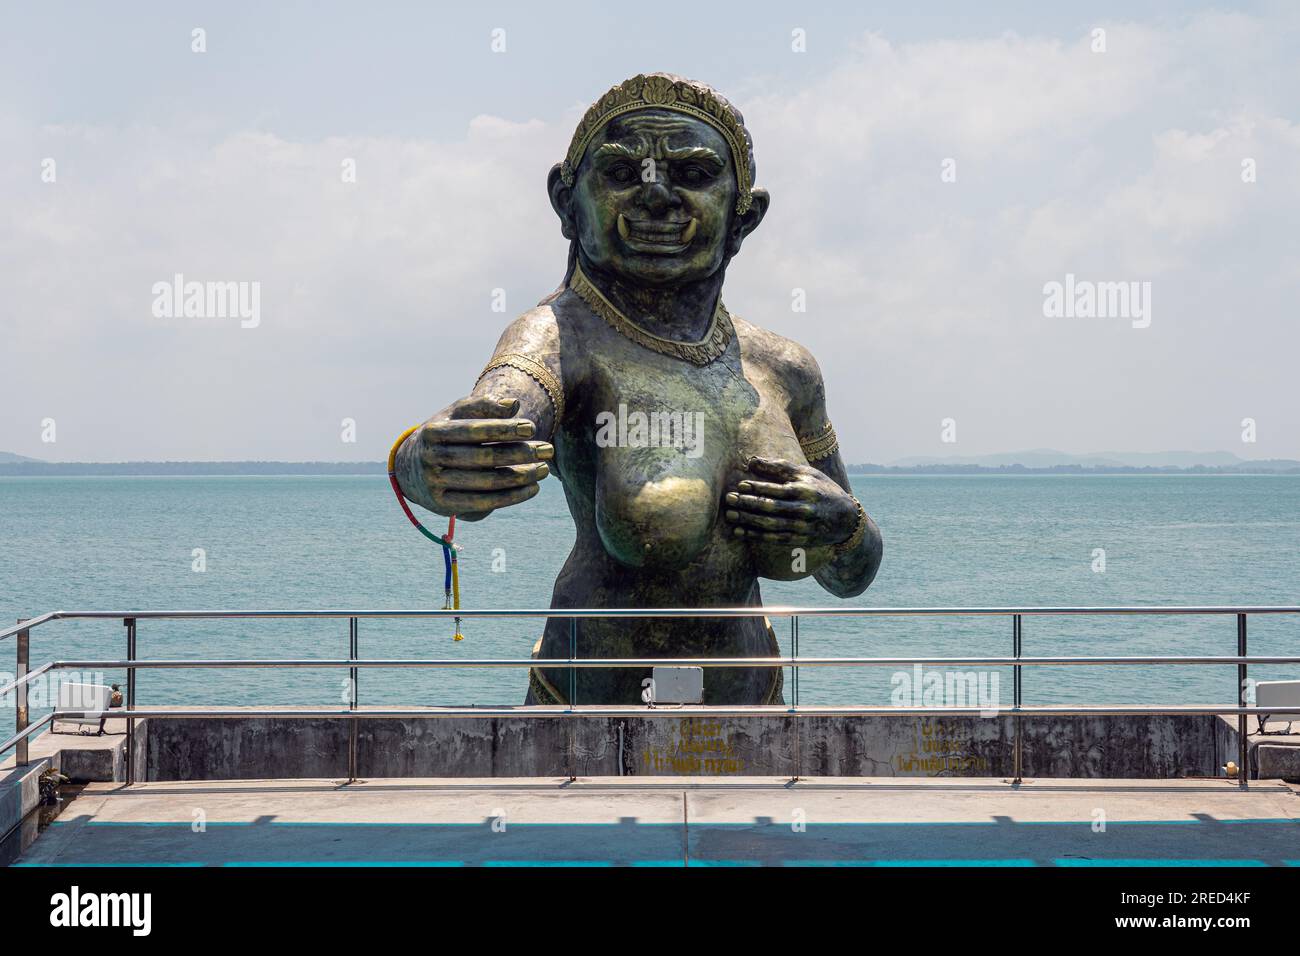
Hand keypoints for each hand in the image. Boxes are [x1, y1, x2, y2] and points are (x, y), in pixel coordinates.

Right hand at [411, 394, 552, 517]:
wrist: (410, 468)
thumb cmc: (444, 434)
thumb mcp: (456, 414)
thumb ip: (483, 406)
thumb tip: (514, 404)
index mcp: (433, 431)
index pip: (474, 430)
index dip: (503, 429)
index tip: (531, 428)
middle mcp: (431, 458)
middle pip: (483, 458)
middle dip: (519, 454)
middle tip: (547, 450)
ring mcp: (435, 484)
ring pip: (486, 483)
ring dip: (520, 477)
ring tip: (544, 470)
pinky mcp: (443, 506)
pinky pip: (482, 503)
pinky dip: (510, 497)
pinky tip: (532, 489)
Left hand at [723, 456, 858, 548]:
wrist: (846, 519)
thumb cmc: (822, 489)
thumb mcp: (806, 473)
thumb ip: (778, 467)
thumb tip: (751, 460)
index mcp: (804, 490)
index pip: (776, 489)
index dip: (757, 487)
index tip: (740, 485)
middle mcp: (803, 510)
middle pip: (770, 507)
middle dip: (747, 503)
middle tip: (729, 499)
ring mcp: (801, 527)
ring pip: (769, 524)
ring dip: (747, 520)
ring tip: (730, 515)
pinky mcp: (798, 540)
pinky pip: (773, 539)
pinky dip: (755, 536)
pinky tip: (740, 531)